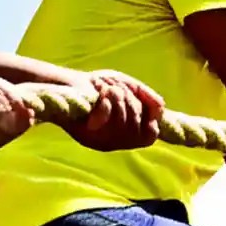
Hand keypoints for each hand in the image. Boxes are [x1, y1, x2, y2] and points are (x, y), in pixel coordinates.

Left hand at [42, 69, 162, 151]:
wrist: (63, 83)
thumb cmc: (95, 85)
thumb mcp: (127, 87)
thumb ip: (147, 97)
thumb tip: (161, 110)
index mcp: (125, 136)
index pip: (150, 136)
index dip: (149, 118)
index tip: (138, 102)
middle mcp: (114, 143)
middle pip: (138, 125)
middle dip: (131, 100)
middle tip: (114, 89)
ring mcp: (101, 140)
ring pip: (126, 120)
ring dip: (118, 97)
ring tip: (103, 88)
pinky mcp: (87, 133)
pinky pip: (109, 117)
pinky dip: (106, 100)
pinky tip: (97, 94)